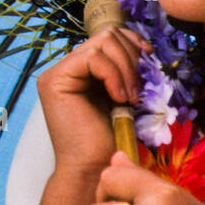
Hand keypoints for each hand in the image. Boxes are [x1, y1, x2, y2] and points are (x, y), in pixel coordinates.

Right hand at [37, 25, 150, 175]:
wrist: (95, 169)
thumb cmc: (112, 139)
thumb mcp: (124, 94)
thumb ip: (125, 69)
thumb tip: (143, 45)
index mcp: (81, 69)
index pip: (109, 37)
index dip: (133, 44)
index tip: (150, 61)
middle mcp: (65, 68)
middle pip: (107, 35)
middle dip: (131, 58)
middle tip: (139, 90)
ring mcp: (56, 74)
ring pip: (101, 43)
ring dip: (126, 69)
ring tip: (131, 98)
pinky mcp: (54, 81)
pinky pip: (93, 58)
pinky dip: (114, 75)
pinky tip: (120, 99)